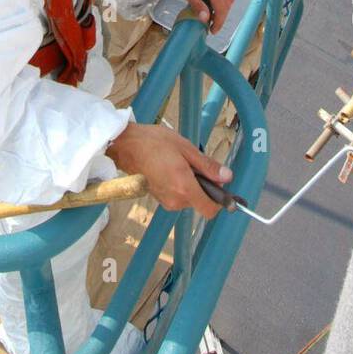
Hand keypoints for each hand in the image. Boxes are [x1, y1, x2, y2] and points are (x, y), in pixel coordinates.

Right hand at [107, 122, 231, 219]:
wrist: (125, 146)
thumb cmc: (153, 143)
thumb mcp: (186, 148)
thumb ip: (207, 166)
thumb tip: (227, 177)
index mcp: (184, 188)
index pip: (210, 210)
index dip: (219, 200)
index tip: (220, 185)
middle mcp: (176, 200)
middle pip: (201, 201)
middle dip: (203, 185)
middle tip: (193, 163)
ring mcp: (166, 201)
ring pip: (189, 198)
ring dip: (190, 184)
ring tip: (178, 163)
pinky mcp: (159, 199)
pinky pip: (178, 196)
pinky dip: (180, 185)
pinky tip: (170, 168)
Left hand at [161, 0, 233, 32]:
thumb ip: (197, 5)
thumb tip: (206, 19)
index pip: (221, 7)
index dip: (219, 21)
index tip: (214, 30)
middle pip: (228, 2)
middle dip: (222, 16)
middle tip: (212, 25)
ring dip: (223, 7)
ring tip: (212, 15)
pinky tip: (212, 2)